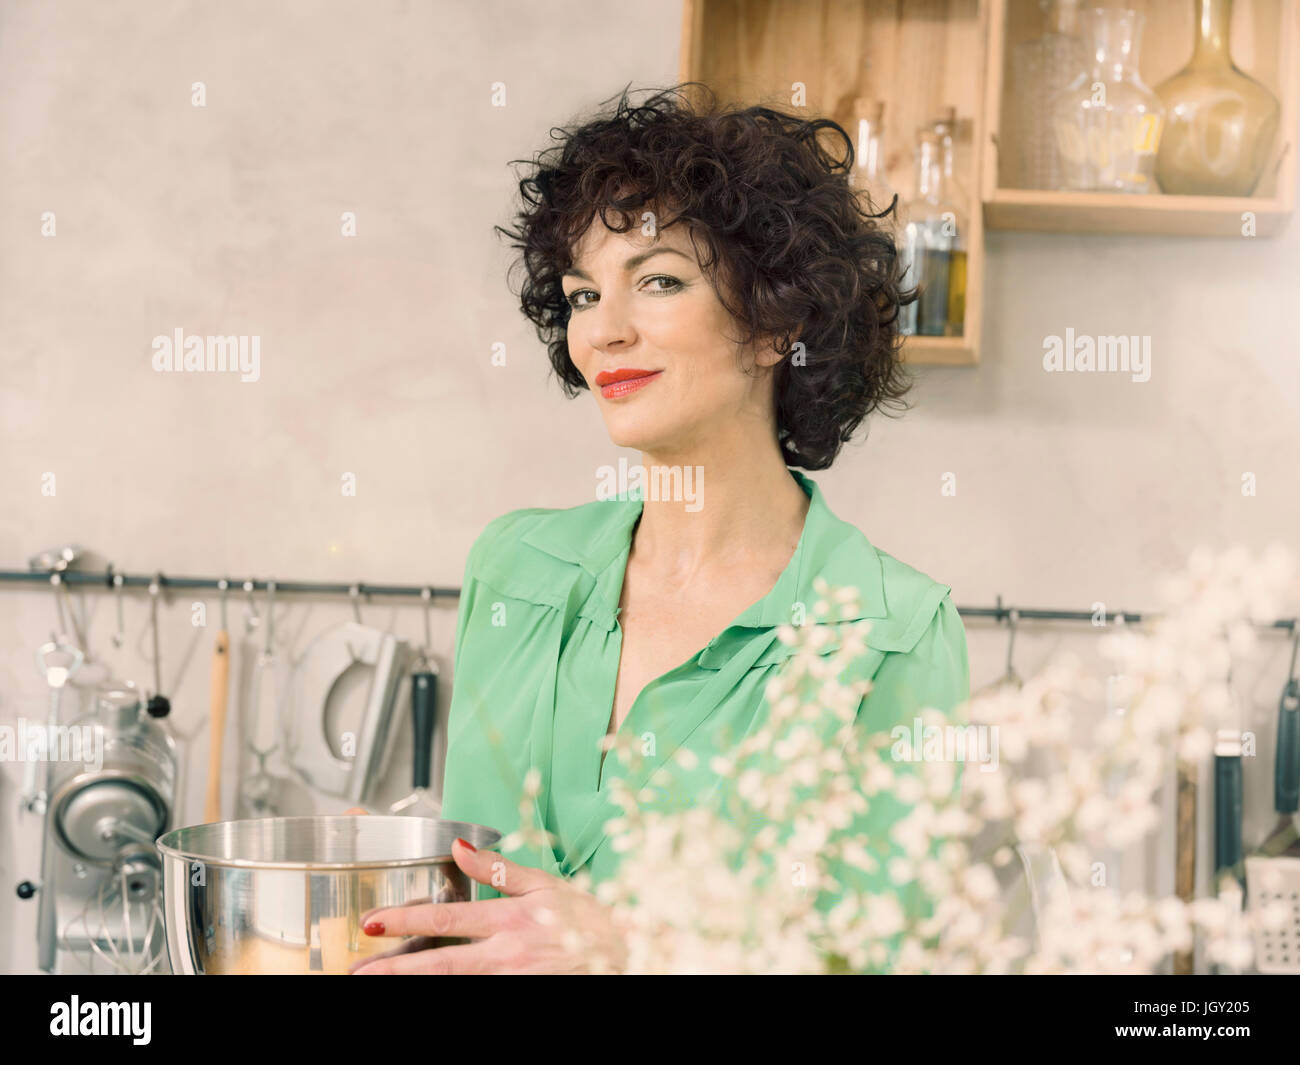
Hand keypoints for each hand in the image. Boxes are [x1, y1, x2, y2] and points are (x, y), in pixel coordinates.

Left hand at [349, 839, 625, 973]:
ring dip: (418, 984)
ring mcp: (513, 978)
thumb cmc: (584, 916)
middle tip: (361, 971)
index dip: (408, 920)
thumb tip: (457, 845)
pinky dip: (453, 992)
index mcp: (509, 918)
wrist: (623, 951)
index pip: (448, 918)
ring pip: (456, 984)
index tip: (375, 922)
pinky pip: (480, 993)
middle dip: (398, 968)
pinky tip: (428, 991)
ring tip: (381, 984)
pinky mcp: (521, 992)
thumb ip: (496, 867)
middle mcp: (506, 953)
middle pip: (442, 963)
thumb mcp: (542, 883)